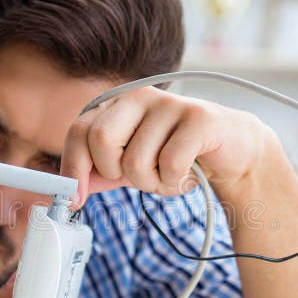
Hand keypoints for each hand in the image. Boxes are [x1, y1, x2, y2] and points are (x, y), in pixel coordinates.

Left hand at [61, 86, 274, 206]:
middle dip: (119, 174)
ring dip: (153, 183)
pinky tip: (188, 173)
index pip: (78, 132)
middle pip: (102, 143)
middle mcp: (138, 96)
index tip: (75, 201)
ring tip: (171, 174)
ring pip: (137, 162)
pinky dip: (175, 182)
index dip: (73, 170)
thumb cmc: (175, 156)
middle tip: (143, 176)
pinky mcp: (198, 116)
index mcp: (115, 104)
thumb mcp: (130, 167)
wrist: (231, 151)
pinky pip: (169, 164)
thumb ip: (98, 174)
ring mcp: (169, 103)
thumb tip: (66, 192)